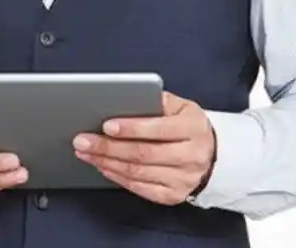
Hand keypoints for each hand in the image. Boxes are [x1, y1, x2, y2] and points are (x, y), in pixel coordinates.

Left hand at [73, 91, 215, 205]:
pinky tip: (103, 166)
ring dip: (107, 163)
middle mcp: (191, 156)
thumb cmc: (189, 126)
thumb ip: (157, 101)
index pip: (158, 129)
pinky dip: (117, 177)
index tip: (106, 125)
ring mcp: (183, 179)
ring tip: (86, 153)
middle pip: (143, 154)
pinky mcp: (173, 195)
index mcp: (193, 128)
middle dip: (108, 147)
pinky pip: (140, 188)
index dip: (131, 128)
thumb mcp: (181, 106)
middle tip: (83, 141)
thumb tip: (124, 99)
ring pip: (138, 173)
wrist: (213, 155)